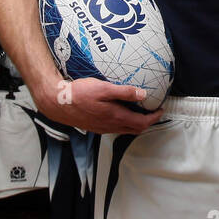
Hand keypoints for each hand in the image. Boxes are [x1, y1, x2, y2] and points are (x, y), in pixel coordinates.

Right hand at [34, 77, 162, 135]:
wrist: (58, 103)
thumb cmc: (79, 94)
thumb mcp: (103, 88)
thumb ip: (124, 92)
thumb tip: (143, 95)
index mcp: (115, 117)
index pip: (141, 123)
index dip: (154, 118)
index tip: (160, 110)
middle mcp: (110, 126)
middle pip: (135, 129)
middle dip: (147, 122)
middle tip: (153, 112)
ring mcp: (102, 128)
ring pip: (125, 130)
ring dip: (135, 123)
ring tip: (139, 112)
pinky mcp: (95, 127)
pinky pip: (115, 128)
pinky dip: (124, 123)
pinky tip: (120, 113)